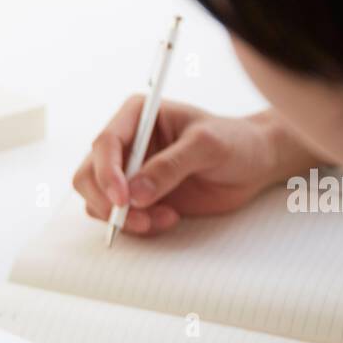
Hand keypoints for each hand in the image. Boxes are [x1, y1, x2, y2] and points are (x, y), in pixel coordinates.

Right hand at [73, 101, 322, 234]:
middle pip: (88, 175)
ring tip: (164, 219)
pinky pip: (119, 218)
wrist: (254, 164)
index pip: (104, 144)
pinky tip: (168, 219)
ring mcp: (129, 172)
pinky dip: (137, 226)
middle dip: (107, 202)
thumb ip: (171, 166)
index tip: (123, 199)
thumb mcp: (207, 146)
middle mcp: (126, 143)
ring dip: (125, 218)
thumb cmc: (235, 141)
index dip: (106, 173)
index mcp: (137, 116)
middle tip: (138, 219)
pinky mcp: (137, 198)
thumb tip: (136, 193)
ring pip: (97, 200)